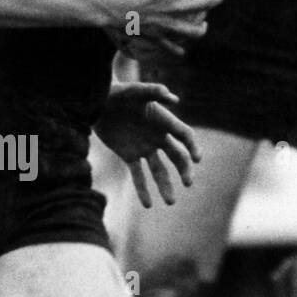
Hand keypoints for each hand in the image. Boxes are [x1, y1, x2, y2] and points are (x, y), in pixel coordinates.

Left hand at [94, 81, 200, 207]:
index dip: (193, 146)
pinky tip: (148, 205)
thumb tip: (174, 99)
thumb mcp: (135, 90)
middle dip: (184, 170)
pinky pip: (138, 175)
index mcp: (164, 122)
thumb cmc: (119, 92)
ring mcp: (144, 148)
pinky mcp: (129, 156)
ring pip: (159, 171)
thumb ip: (154, 92)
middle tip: (188, 183)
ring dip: (165, 186)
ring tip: (170, 202)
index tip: (196, 158)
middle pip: (177, 156)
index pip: (184, 136)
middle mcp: (158, 137)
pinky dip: (142, 190)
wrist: (99, 102)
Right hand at [100, 0, 225, 48]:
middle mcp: (173, 7)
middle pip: (204, 4)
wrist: (106, 4)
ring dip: (201, 27)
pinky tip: (182, 49)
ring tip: (204, 23)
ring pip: (192, 30)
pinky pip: (171, 46)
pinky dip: (177, 48)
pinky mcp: (155, 35)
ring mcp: (165, 23)